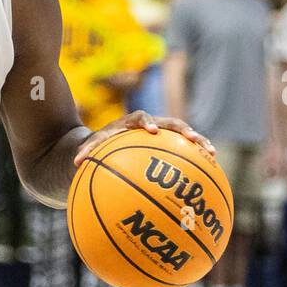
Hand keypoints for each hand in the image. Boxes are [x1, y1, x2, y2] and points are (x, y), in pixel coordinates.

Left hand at [73, 109, 214, 167]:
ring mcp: (163, 135)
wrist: (108, 143)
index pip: (139, 117)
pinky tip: (211, 170)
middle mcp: (150, 126)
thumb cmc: (98, 146)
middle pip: (170, 123)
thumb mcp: (91, 147)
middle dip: (182, 130)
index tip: (150, 130)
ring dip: (198, 141)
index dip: (146, 122)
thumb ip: (86, 152)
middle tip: (192, 139)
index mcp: (130, 123)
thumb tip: (75, 163)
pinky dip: (197, 157)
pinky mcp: (169, 145)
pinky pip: (185, 150)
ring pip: (183, 135)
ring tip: (211, 152)